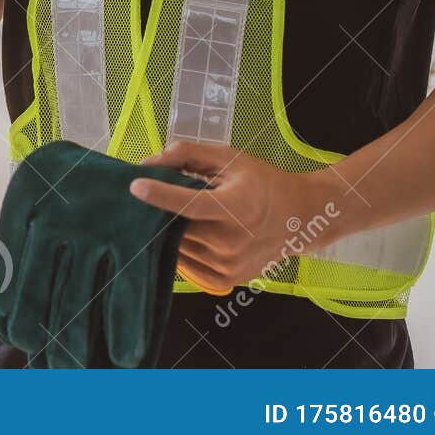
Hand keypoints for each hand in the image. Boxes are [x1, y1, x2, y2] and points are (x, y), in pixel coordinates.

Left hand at [129, 140, 331, 294]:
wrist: (300, 219)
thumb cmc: (261, 183)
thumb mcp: (229, 158)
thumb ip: (188, 154)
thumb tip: (148, 163)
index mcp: (237, 207)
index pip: (190, 204)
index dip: (160, 194)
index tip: (134, 185)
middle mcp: (232, 241)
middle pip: (178, 227)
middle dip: (159, 212)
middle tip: (150, 196)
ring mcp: (229, 265)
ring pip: (178, 247)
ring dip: (168, 230)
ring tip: (174, 213)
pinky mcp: (226, 280)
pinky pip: (187, 264)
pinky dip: (180, 247)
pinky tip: (187, 232)